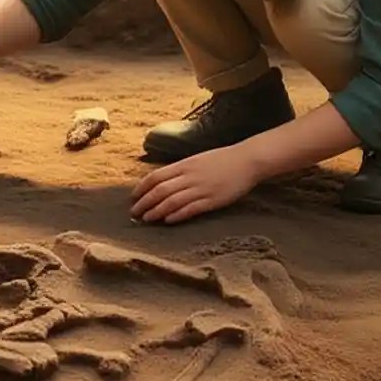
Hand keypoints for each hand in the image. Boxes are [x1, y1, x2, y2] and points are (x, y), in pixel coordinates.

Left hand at [130, 145, 263, 224]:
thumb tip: (162, 181)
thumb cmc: (222, 160)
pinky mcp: (213, 200)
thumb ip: (181, 170)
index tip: (133, 197)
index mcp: (184, 165)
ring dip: (157, 211)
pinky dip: (177, 215)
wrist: (247, 160)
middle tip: (134, 212)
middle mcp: (189, 176)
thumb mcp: (197, 160)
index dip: (142, 187)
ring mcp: (201, 188)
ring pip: (172, 201)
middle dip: (145, 202)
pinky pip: (191, 209)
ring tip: (147, 219)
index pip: (156, 176)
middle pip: (160, 190)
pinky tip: (168, 220)